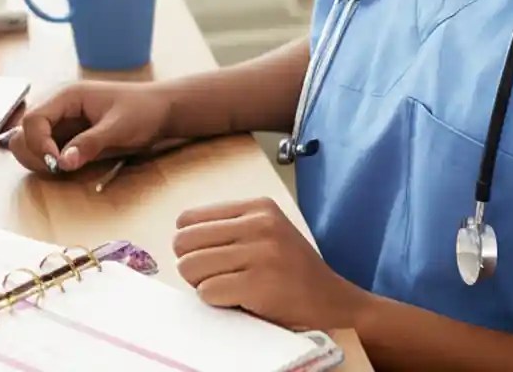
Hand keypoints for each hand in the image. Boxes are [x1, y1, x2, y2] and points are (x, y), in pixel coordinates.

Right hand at [9, 81, 172, 173]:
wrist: (161, 110)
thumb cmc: (143, 110)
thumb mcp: (119, 128)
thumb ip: (90, 143)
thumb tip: (62, 163)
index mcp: (67, 95)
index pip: (32, 119)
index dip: (38, 143)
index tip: (58, 164)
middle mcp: (58, 107)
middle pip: (22, 132)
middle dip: (34, 153)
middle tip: (59, 167)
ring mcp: (61, 122)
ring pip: (28, 143)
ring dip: (38, 160)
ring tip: (65, 167)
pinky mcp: (68, 136)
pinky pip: (45, 151)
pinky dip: (49, 162)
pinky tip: (69, 165)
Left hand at [173, 197, 370, 331]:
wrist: (334, 304)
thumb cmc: (292, 273)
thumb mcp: (266, 235)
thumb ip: (228, 230)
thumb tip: (178, 240)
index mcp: (258, 207)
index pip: (188, 219)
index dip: (192, 244)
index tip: (213, 258)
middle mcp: (259, 224)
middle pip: (183, 242)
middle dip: (192, 265)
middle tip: (218, 278)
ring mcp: (261, 253)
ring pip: (190, 267)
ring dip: (203, 285)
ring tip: (230, 288)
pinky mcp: (259, 283)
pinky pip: (207, 292)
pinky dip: (217, 302)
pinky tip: (240, 301)